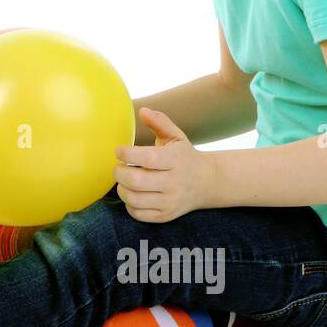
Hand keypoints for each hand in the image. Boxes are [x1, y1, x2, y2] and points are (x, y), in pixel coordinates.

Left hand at [112, 107, 215, 222]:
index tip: (119, 151)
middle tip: (118, 167)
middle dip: (119, 173)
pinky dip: (129, 204)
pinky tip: (132, 193)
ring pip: (134, 199)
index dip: (127, 154)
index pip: (148, 158)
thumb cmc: (184, 156)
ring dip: (121, 189)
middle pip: (137, 181)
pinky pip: (138, 214)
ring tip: (124, 180)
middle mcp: (174, 182)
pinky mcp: (166, 215)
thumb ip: (159, 122)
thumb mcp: (175, 136)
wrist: (207, 183)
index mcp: (176, 160)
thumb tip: (142, 111)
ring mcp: (170, 201)